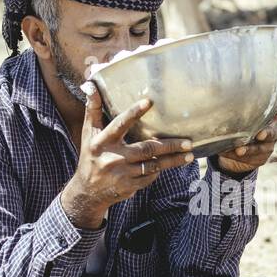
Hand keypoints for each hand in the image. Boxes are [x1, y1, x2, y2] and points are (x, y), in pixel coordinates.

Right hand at [61, 91, 193, 229]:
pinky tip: (170, 165)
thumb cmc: (91, 156)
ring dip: (172, 161)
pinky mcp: (128, 186)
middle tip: (187, 142)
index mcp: (102, 141)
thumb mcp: (88, 133)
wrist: (87, 191)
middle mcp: (113, 157)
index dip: (134, 113)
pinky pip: (149, 177)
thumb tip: (90, 85)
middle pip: (146, 149)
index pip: (120, 124)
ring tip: (189, 155)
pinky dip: (159, 171)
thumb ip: (93, 110)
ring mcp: (122, 174)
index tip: (149, 102)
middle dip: (169, 146)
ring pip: (153, 166)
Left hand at [215, 88, 276, 175]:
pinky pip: (249, 158)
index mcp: (268, 117)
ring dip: (249, 149)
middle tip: (260, 134)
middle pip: (271, 131)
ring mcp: (267, 146)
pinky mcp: (260, 159)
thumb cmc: (240, 129)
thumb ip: (233, 108)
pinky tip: (229, 153)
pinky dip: (236, 156)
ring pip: (260, 148)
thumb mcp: (239, 117)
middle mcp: (271, 131)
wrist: (238, 154)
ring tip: (239, 150)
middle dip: (266, 133)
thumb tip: (214, 90)